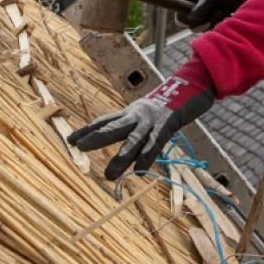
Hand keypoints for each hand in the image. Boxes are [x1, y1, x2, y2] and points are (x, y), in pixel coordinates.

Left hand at [67, 69, 213, 179]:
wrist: (192, 87)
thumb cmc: (169, 106)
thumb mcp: (147, 114)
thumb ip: (135, 128)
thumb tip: (126, 149)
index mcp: (130, 112)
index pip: (104, 120)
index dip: (87, 130)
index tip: (70, 140)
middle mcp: (137, 115)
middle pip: (113, 127)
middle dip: (96, 138)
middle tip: (79, 148)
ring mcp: (152, 120)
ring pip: (133, 140)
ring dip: (121, 158)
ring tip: (109, 175)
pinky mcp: (168, 125)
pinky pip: (155, 144)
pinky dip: (146, 157)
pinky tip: (139, 172)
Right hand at [177, 0, 242, 28]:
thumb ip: (200, 9)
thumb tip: (191, 20)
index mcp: (187, 2)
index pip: (180, 18)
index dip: (187, 22)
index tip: (199, 19)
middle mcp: (192, 10)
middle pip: (193, 27)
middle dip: (207, 21)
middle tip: (217, 12)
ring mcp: (202, 16)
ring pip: (204, 29)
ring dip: (216, 20)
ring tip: (223, 8)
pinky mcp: (211, 21)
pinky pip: (212, 28)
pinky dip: (220, 22)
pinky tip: (225, 12)